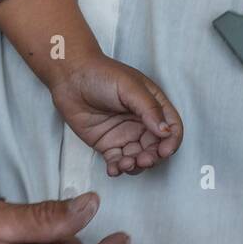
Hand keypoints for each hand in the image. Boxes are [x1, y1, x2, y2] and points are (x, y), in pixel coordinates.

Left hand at [49, 54, 182, 176]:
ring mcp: (125, 134)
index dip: (171, 141)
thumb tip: (166, 131)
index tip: (164, 151)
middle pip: (156, 147)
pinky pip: (118, 162)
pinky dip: (118, 169)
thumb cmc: (101, 74)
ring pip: (138, 158)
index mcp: (152, 105)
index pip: (172, 127)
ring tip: (126, 164)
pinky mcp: (107, 144)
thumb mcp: (130, 87)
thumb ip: (149, 109)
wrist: (70, 77)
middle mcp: (141, 122)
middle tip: (143, 160)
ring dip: (136, 166)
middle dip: (152, 157)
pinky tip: (114, 169)